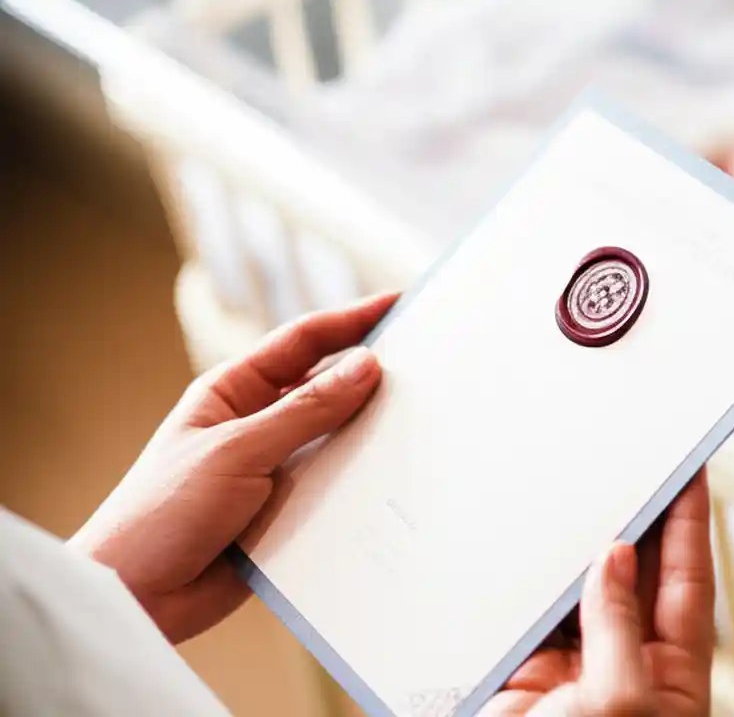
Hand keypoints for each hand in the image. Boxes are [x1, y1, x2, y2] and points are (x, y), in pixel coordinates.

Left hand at [69, 293, 397, 641]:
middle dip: (375, 379)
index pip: (303, 342)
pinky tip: (393, 486)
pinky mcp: (290, 513)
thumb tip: (365, 367)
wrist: (137, 597)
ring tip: (420, 429)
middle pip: (329, 389)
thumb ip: (305, 411)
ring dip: (372, 440)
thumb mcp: (236, 450)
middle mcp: (259, 425)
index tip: (399, 305)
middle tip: (428, 369)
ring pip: (339, 443)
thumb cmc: (161, 513)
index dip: (353, 320)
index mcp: (234, 392)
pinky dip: (363, 489)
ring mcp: (276, 470)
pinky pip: (338, 492)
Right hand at [482, 473, 714, 716]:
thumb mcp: (618, 701)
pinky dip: (537, 578)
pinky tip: (539, 545)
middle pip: (641, 577)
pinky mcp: (529, 673)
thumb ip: (618, 626)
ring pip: (586, 589)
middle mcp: (630, 668)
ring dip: (583, 547)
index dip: (691, 524)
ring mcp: (579, 670)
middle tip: (634, 467)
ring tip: (587, 495)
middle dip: (639, 523)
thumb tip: (614, 560)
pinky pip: (539, 612)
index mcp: (674, 678)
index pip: (690, 582)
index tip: (690, 471)